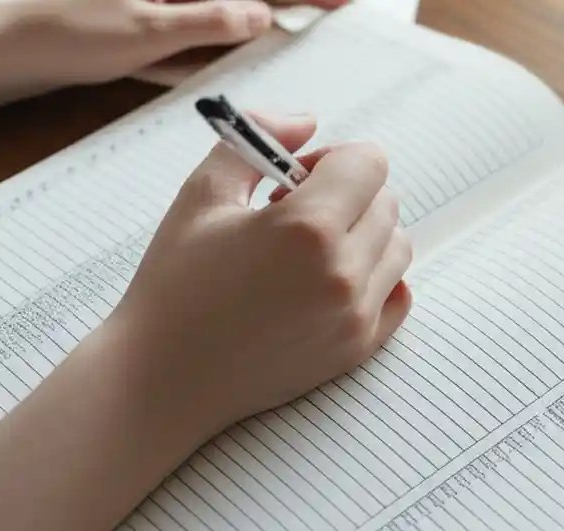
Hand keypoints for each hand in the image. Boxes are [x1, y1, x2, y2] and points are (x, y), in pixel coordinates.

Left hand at [0, 0, 346, 87]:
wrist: (11, 42)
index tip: (344, 0)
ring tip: (319, 10)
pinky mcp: (156, 12)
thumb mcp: (147, 29)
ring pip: (232, 2)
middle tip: (342, 3)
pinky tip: (263, 23)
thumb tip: (260, 16)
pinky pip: (208, 15)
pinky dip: (235, 20)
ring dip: (275, 5)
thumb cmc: (64, 30)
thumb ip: (209, 20)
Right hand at [111, 113, 411, 437]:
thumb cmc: (176, 282)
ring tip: (307, 251)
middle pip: (386, 201)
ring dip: (363, 235)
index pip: (369, 163)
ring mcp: (356, 315)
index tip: (294, 178)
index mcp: (307, 227)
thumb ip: (256, 138)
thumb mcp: (202, 193)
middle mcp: (342, 272)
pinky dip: (376, 278)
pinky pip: (398, 294)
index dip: (333, 159)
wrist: (164, 377)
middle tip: (290, 215)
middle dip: (346, 195)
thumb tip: (308, 121)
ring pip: (397, 245)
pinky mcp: (359, 348)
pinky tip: (329, 279)